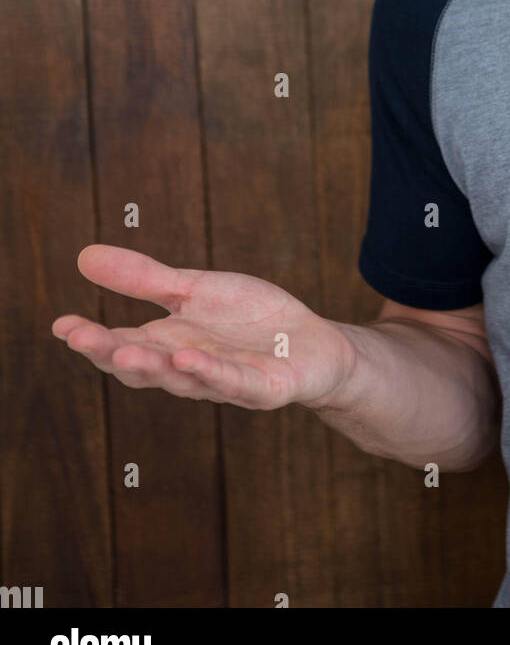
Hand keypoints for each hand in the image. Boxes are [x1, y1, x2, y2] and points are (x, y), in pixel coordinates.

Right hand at [52, 245, 355, 410]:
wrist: (313, 343)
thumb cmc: (249, 320)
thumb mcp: (193, 290)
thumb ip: (144, 280)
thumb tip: (84, 256)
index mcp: (169, 346)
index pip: (123, 346)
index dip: (93, 339)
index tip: (61, 324)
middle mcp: (191, 370)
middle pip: (145, 367)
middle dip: (112, 354)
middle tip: (80, 336)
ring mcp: (227, 383)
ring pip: (185, 379)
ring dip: (155, 367)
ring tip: (126, 353)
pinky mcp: (265, 388)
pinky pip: (236, 383)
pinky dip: (212, 373)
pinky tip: (189, 357)